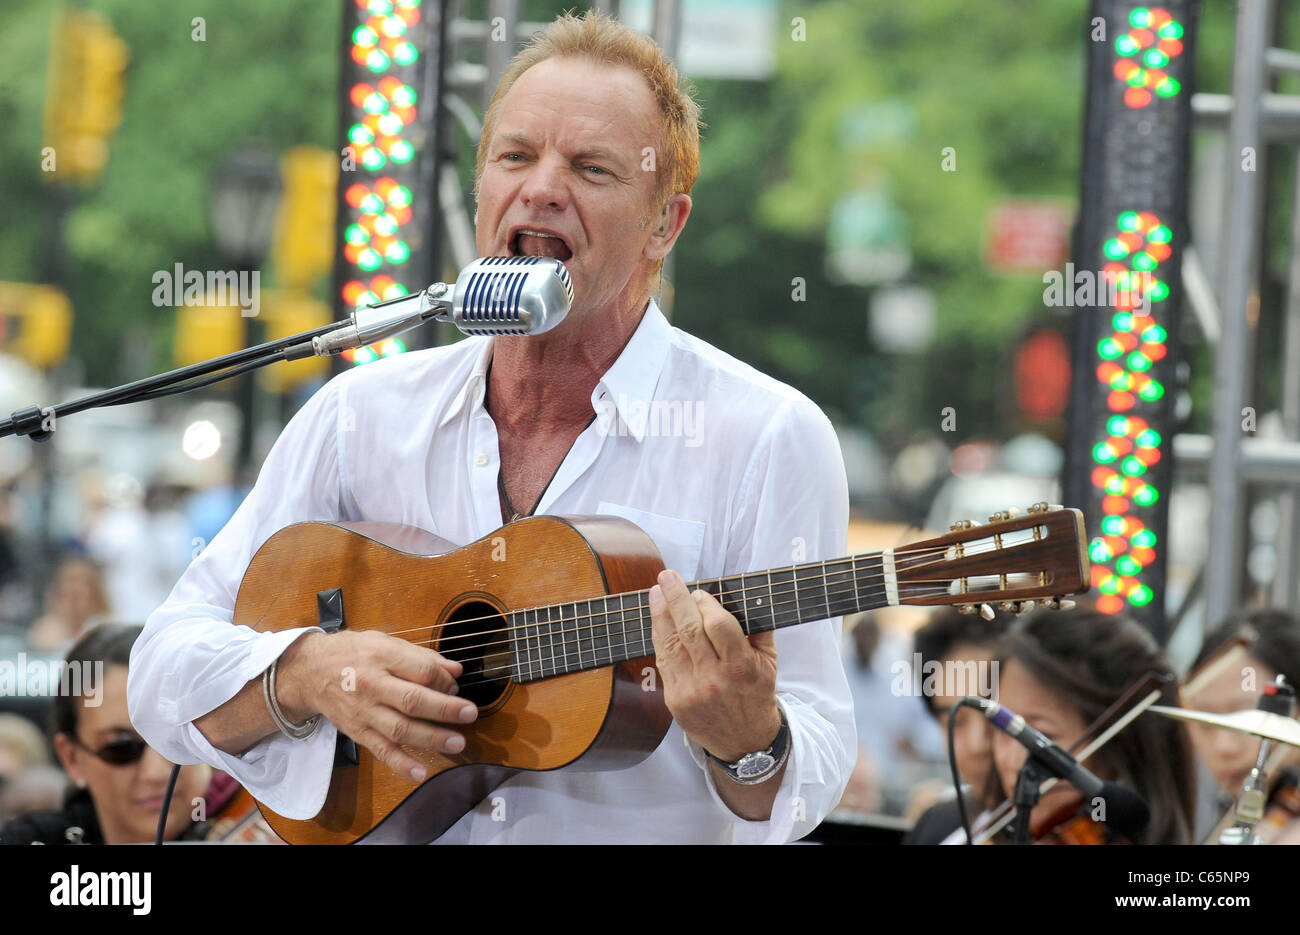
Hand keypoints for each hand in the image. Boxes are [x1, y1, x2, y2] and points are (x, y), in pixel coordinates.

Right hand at [276, 629, 476, 781]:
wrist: (309, 672)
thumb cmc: (354, 653)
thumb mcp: (385, 642)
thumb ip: (421, 656)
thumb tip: (455, 670)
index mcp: (381, 657)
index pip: (420, 670)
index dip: (444, 680)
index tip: (457, 686)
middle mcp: (372, 685)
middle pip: (412, 701)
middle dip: (445, 709)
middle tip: (470, 713)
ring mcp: (364, 712)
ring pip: (400, 729)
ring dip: (431, 738)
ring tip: (457, 742)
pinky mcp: (357, 732)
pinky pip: (381, 751)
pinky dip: (401, 764)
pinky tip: (421, 772)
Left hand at [648, 569, 781, 760]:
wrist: (745, 742)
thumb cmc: (757, 695)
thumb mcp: (770, 662)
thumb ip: (759, 628)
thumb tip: (742, 594)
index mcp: (741, 667)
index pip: (718, 626)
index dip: (705, 604)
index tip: (700, 592)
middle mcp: (714, 679)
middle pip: (689, 630)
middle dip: (676, 598)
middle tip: (667, 576)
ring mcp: (691, 691)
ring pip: (670, 644)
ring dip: (660, 614)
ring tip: (656, 592)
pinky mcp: (674, 700)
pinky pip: (663, 662)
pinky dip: (658, 638)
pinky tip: (657, 620)